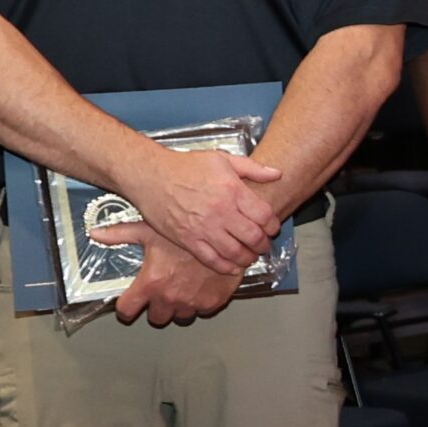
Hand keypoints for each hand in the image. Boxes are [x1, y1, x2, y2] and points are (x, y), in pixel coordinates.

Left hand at [99, 229, 245, 325]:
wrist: (225, 234)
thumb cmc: (188, 232)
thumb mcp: (149, 229)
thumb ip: (121, 234)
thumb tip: (97, 233)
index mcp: (151, 283)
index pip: (127, 310)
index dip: (126, 308)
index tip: (129, 305)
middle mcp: (170, 297)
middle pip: (156, 318)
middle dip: (156, 307)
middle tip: (161, 293)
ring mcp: (192, 302)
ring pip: (180, 317)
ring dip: (179, 307)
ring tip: (182, 290)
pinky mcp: (212, 302)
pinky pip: (202, 311)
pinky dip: (200, 303)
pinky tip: (200, 288)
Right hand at [131, 142, 283, 271]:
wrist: (150, 176)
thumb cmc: (185, 166)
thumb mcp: (222, 159)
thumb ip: (253, 168)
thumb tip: (277, 174)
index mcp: (232, 191)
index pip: (264, 216)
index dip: (273, 226)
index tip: (272, 228)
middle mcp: (221, 212)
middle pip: (253, 237)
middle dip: (264, 245)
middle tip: (264, 245)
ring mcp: (203, 228)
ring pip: (235, 252)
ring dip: (248, 258)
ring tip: (251, 256)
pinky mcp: (187, 240)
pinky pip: (211, 259)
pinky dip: (226, 267)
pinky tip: (233, 267)